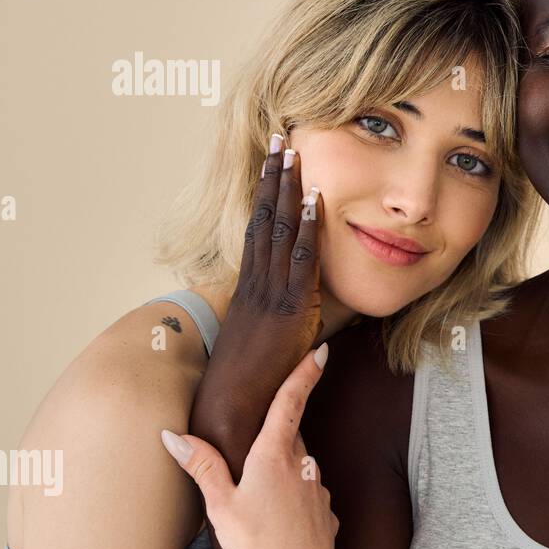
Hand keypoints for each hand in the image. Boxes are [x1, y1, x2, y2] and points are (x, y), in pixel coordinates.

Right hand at [162, 346, 338, 548]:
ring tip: (261, 509)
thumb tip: (174, 436)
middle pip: (289, 439)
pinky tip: (280, 525)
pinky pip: (309, 496)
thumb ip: (202, 466)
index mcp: (274, 456)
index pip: (291, 403)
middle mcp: (303, 466)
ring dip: (283, 478)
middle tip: (251, 470)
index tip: (320, 351)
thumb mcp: (220, 505)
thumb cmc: (255, 546)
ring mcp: (319, 489)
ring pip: (299, 469)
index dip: (305, 374)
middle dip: (273, 444)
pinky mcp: (328, 512)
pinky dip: (295, 502)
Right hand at [189, 133, 324, 475]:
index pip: (260, 229)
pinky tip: (318, 202)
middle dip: (275, 177)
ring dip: (289, 190)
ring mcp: (270, 293)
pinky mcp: (286, 309)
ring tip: (294, 152)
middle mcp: (257, 283)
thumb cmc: (248, 385)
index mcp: (252, 288)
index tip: (273, 162)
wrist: (230, 412)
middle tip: (281, 136)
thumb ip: (290, 323)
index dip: (268, 194)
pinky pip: (300, 262)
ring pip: (280, 232)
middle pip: (266, 218)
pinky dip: (309, 230)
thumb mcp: (270, 343)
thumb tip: (313, 317)